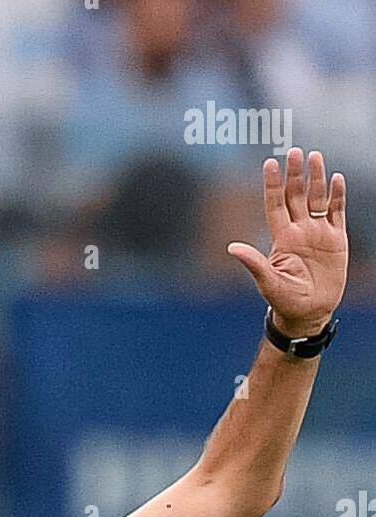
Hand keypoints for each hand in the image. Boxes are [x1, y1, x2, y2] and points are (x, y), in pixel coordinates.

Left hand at [227, 149, 346, 338]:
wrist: (310, 313)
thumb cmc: (285, 300)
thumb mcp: (268, 282)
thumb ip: (254, 263)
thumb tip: (231, 247)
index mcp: (282, 238)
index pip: (276, 204)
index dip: (273, 184)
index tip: (270, 163)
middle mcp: (299, 230)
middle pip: (296, 195)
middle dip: (295, 174)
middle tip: (294, 152)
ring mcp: (318, 233)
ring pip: (317, 198)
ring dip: (316, 178)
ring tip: (315, 156)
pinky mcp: (337, 239)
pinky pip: (337, 212)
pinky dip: (337, 195)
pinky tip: (336, 178)